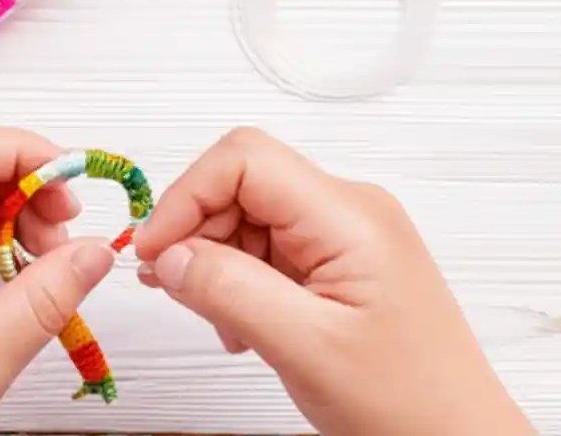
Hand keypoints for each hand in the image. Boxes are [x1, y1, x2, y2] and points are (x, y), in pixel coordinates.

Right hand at [135, 128, 533, 435]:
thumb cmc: (407, 401)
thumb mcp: (306, 347)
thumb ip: (229, 291)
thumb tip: (166, 254)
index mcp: (349, 216)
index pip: (245, 159)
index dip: (187, 196)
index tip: (153, 252)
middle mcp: (349, 211)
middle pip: (243, 183)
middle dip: (196, 230)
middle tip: (171, 288)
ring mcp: (346, 236)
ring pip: (249, 216)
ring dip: (216, 261)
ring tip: (220, 322)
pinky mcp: (340, 263)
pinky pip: (269, 249)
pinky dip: (239, 280)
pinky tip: (242, 326)